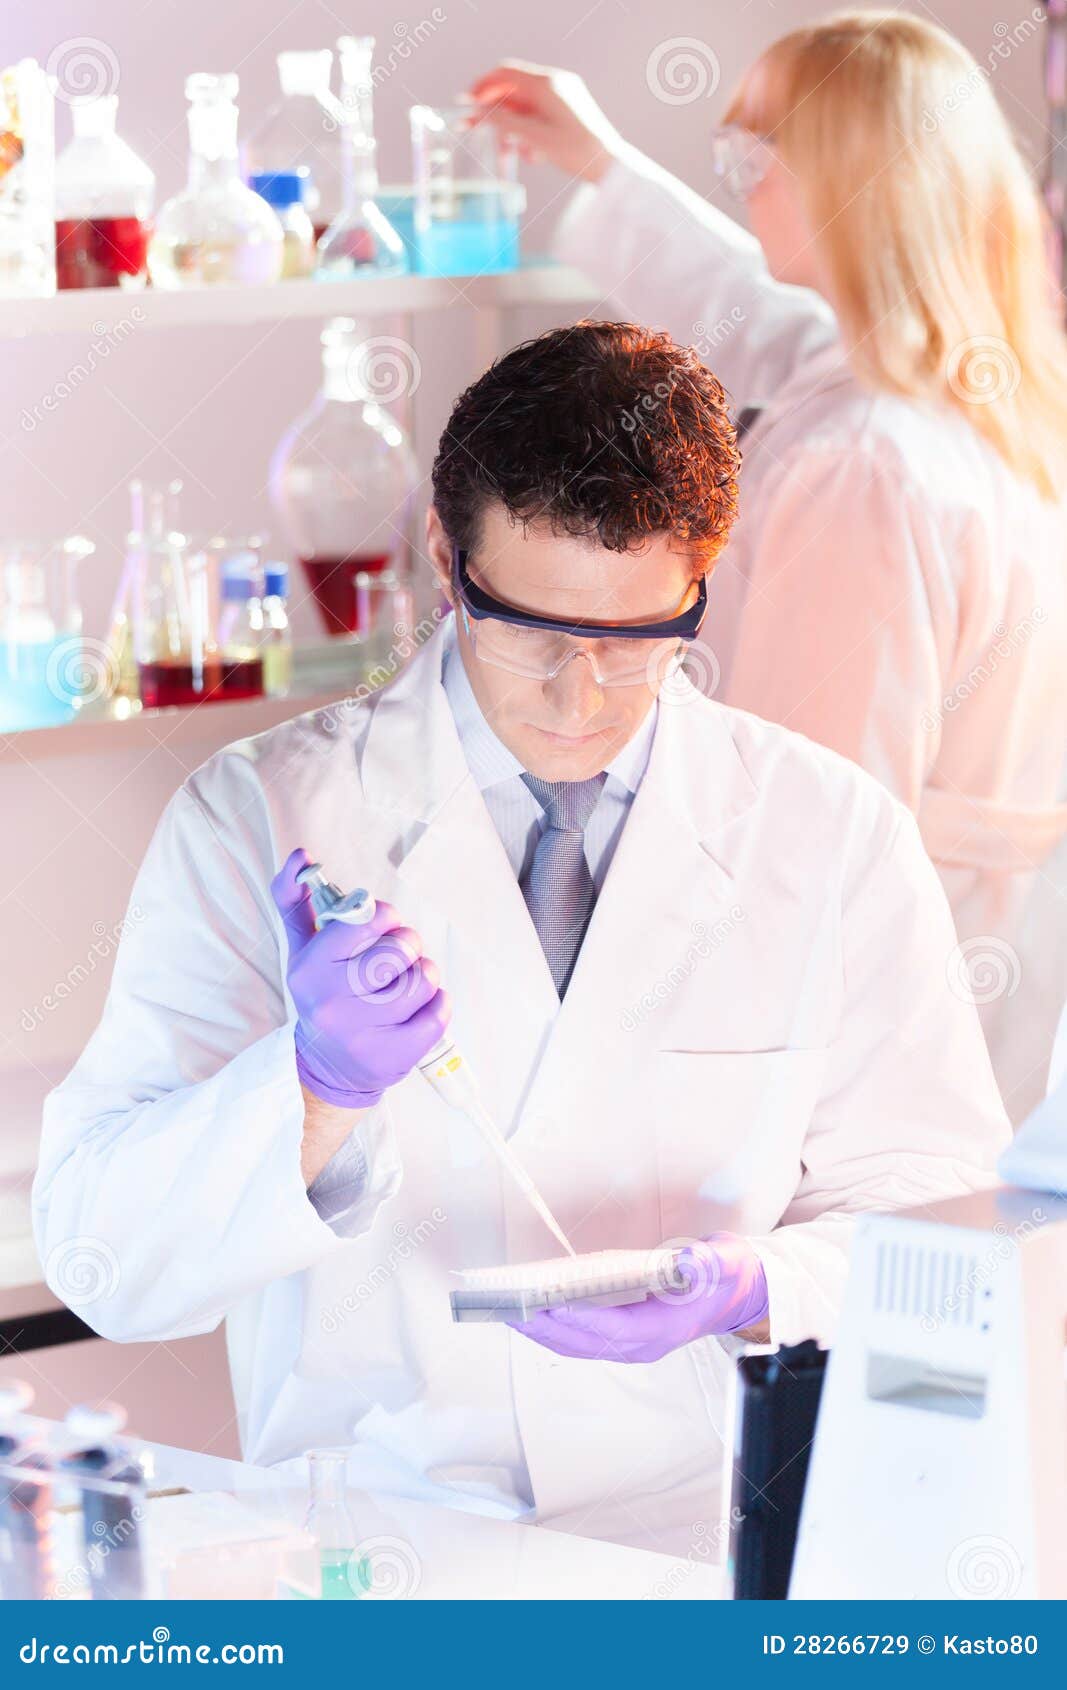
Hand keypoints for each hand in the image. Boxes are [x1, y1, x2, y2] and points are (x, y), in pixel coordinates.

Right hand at [272, 848, 450, 1109]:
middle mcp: (333, 1001)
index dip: (386, 916)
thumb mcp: (302, 950)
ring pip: (423, 980)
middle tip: (402, 954)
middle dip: (409, 944)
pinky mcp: (394, 1057)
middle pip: (400, 950)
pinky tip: (422, 1005)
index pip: (365, 921)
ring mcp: (364, 1032)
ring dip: (425, 973)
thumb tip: (300, 857)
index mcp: (311, 968)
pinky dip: (439, 1003)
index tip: (386, 923)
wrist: (327, 1067)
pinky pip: (438, 1013)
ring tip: (410, 980)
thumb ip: (296, 901)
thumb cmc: (322, 995)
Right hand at [466, 61, 624, 181]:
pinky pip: (537, 116)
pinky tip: (532, 155)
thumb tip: (474, 111)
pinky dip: (527, 132)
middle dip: (494, 112)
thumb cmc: (576, 151)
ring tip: (509, 152)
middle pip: (512, 91)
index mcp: (546, 84)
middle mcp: (554, 84)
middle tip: (473, 129)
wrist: (609, 166)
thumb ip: (502, 122)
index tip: (466, 105)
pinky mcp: (566, 111)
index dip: (482, 88)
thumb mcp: (532, 137)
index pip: (504, 74)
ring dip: (511, 128)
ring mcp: (562, 97)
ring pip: (524, 107)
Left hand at [508, 1236, 768, 1361]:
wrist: (737, 1294)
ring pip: (580, 1344)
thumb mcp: (726, 1262)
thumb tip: (689, 1262)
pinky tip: (534, 1310)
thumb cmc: (727, 1275)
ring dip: (545, 1332)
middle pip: (588, 1342)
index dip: (585, 1319)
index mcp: (667, 1328)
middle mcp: (645, 1343)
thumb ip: (709, 1262)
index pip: (619, 1328)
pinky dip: (557, 1328)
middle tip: (512, 1310)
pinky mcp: (625, 1335)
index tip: (553, 1305)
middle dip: (548, 1328)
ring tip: (510, 1312)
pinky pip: (584, 1338)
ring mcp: (634, 1343)